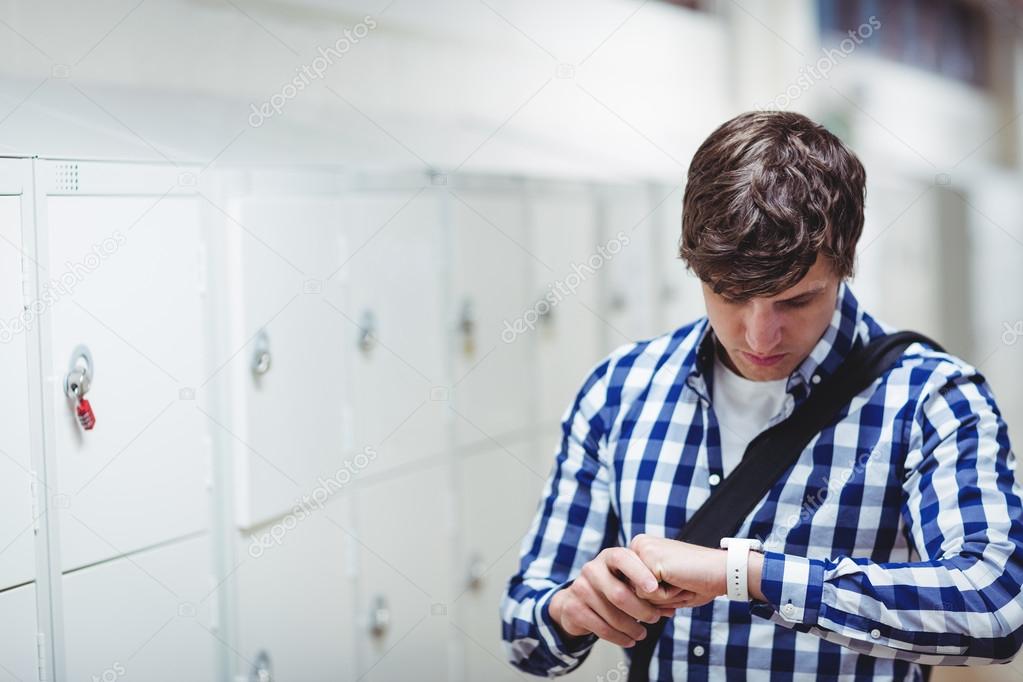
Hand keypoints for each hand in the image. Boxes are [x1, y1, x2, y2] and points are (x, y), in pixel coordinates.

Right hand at [548, 547, 689, 647]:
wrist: (575, 601)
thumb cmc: (611, 588)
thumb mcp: (627, 579)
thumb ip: (647, 588)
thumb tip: (673, 606)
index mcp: (609, 556)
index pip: (623, 558)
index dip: (639, 573)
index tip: (655, 589)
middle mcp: (592, 569)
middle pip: (618, 593)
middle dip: (641, 610)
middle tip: (655, 619)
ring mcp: (580, 588)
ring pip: (611, 614)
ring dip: (631, 628)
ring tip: (642, 634)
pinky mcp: (574, 608)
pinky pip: (601, 627)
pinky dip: (619, 637)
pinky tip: (628, 640)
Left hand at [629, 534, 765, 605]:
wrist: (723, 571)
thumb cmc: (697, 581)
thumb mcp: (663, 586)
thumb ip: (642, 591)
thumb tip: (623, 603)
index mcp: (640, 549)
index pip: (629, 587)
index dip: (654, 595)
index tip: (675, 582)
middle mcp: (638, 545)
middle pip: (630, 591)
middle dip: (656, 597)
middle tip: (679, 582)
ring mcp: (643, 550)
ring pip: (637, 594)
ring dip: (662, 598)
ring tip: (680, 582)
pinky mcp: (651, 559)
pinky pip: (648, 594)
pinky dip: (667, 596)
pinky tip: (681, 582)